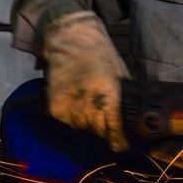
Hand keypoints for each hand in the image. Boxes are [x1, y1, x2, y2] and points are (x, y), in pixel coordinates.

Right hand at [42, 11, 129, 151]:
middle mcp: (87, 106)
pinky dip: (72, 114)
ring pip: (82, 127)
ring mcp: (68, 109)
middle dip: (103, 126)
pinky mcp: (54, 108)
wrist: (68, 38)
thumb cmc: (99, 53)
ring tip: (87, 101)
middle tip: (103, 112)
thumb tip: (128, 122)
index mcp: (107, 96)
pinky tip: (75, 98)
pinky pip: (68, 120)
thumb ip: (122, 100)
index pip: (114, 131)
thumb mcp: (119, 75)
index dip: (119, 140)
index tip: (123, 144)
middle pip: (98, 131)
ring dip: (87, 119)